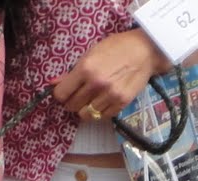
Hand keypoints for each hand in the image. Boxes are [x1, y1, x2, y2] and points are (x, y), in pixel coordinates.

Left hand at [53, 29, 171, 119]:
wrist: (143, 51)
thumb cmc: (116, 48)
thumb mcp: (91, 54)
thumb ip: (73, 71)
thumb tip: (54, 83)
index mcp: (85, 68)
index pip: (62, 93)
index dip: (60, 94)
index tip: (64, 93)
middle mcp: (96, 84)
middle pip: (72, 106)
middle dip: (71, 102)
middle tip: (77, 97)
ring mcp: (110, 95)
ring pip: (86, 115)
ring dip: (85, 110)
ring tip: (89, 101)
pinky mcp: (122, 103)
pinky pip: (103, 116)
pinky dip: (99, 113)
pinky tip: (100, 103)